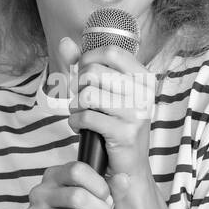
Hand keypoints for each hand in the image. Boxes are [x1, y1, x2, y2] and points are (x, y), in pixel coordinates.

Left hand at [58, 36, 156, 181]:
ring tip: (81, 115)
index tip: (85, 76)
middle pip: (93, 72)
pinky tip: (81, 129)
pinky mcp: (124, 133)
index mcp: (144, 77)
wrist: (128, 167)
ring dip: (75, 107)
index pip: (110, 52)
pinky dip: (75, 123)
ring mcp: (137, 113)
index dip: (88, 60)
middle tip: (83, 102)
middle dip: (78, 87)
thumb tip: (64, 42)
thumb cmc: (113, 124)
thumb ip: (82, 65)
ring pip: (87, 95)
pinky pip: (86, 117)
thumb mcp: (102, 91)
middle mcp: (144, 93)